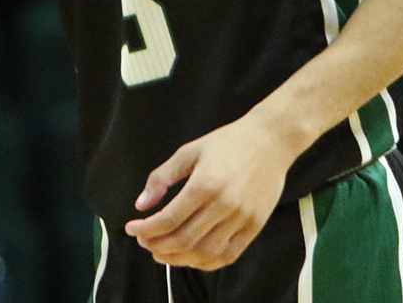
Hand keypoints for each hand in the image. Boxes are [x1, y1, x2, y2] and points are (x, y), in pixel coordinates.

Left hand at [123, 112, 298, 269]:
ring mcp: (242, 218)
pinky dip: (206, 263)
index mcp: (204, 184)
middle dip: (157, 246)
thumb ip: (162, 178)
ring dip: (178, 259)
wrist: (271, 140)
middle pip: (183, 240)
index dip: (145, 230)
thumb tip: (141, 204)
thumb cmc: (228, 143)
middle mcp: (224, 204)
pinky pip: (228, 255)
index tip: (131, 229)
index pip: (168, 219)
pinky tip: (191, 257)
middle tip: (144, 242)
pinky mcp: (255, 226)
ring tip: (162, 253)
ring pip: (204, 252)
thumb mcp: (189, 151)